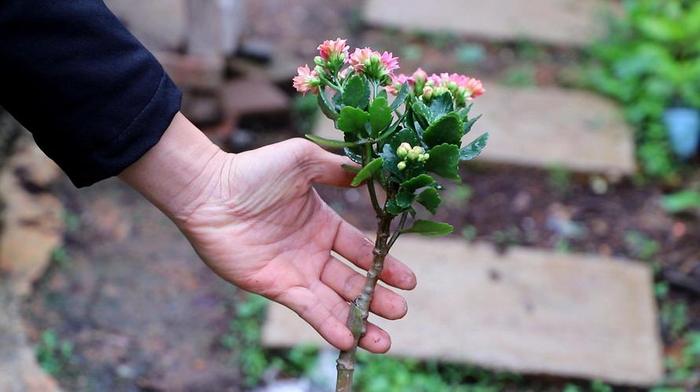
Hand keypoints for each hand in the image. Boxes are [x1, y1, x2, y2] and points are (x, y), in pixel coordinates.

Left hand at [120, 114, 415, 353]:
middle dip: (377, 298)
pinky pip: (308, 309)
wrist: (210, 191)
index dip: (385, 265)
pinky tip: (348, 339)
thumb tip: (377, 178)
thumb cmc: (254, 171)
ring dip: (359, 322)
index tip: (409, 281)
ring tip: (383, 341)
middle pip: (353, 281)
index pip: (361, 250)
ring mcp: (295, 271)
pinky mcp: (276, 287)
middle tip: (400, 311)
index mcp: (323, 224)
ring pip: (334, 302)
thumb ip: (340, 170)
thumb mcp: (305, 160)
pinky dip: (328, 325)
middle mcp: (312, 251)